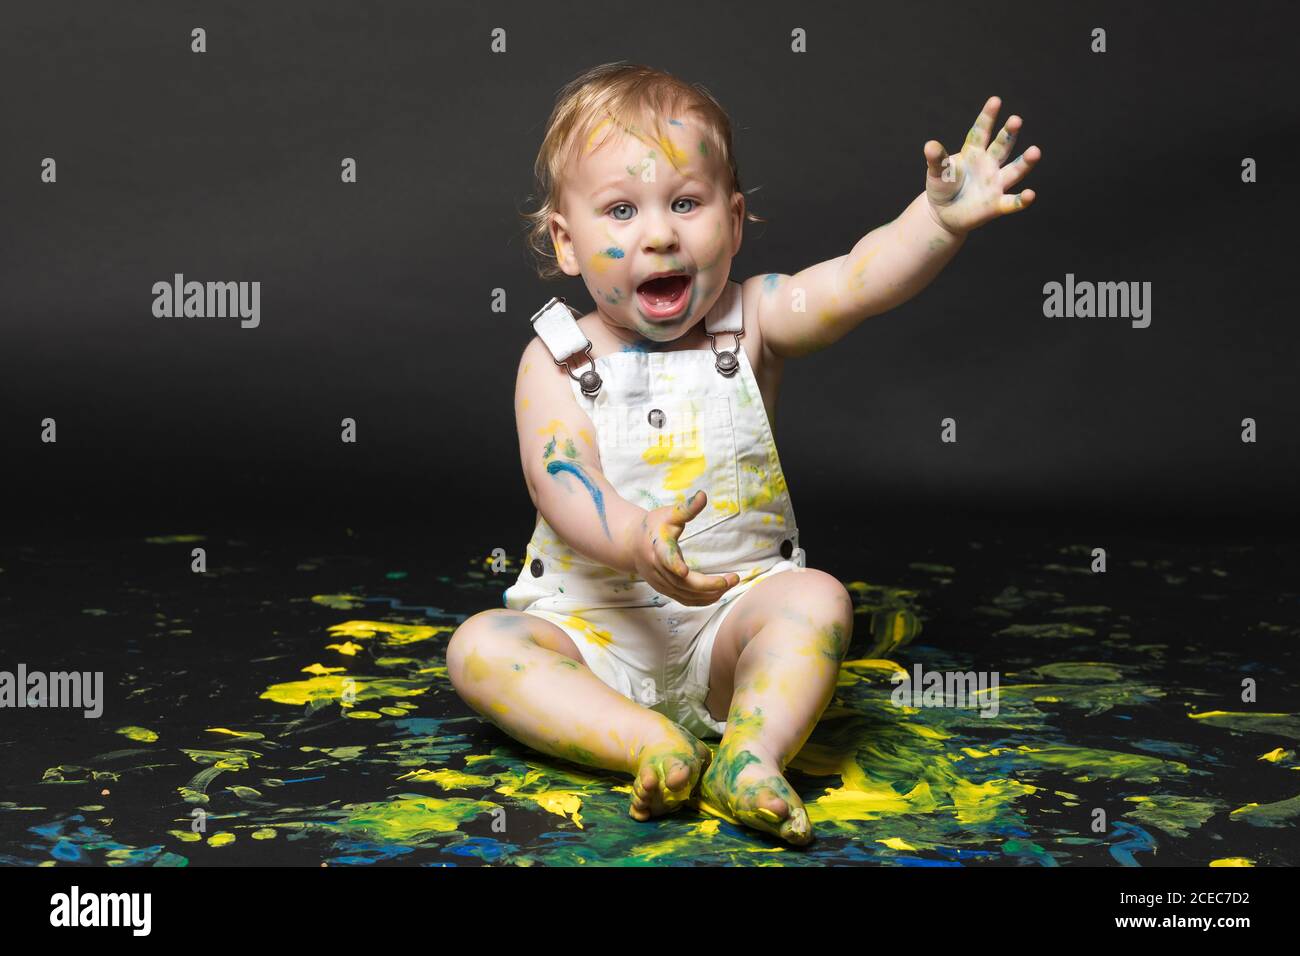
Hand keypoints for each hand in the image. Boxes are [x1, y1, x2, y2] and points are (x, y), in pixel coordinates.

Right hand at [626, 491, 739, 605]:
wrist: (631, 545)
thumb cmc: (653, 526)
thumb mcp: (669, 514)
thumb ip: (687, 508)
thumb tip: (703, 495)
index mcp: (658, 548)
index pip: (665, 559)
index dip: (674, 565)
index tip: (684, 570)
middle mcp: (658, 569)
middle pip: (683, 583)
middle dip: (710, 584)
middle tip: (734, 578)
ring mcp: (661, 583)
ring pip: (687, 595)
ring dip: (711, 593)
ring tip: (731, 582)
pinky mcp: (666, 591)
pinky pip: (686, 600)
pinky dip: (703, 600)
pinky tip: (719, 593)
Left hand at [924, 95, 1041, 234]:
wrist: (943, 214)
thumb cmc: (943, 187)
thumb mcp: (937, 172)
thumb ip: (937, 159)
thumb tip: (930, 145)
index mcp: (974, 152)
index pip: (981, 131)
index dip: (988, 117)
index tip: (995, 101)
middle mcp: (989, 164)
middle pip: (1002, 146)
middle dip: (1009, 133)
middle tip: (1016, 120)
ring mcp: (995, 183)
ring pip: (1014, 170)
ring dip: (1025, 162)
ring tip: (1035, 151)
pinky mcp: (997, 204)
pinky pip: (1012, 202)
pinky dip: (1022, 200)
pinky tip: (1030, 195)